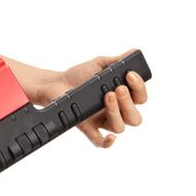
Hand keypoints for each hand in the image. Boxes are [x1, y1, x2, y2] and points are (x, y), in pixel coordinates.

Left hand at [32, 48, 147, 147]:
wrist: (56, 82)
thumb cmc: (79, 75)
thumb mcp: (99, 65)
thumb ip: (116, 61)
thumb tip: (133, 52)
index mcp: (122, 97)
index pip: (140, 98)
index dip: (139, 87)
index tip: (129, 74)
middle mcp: (115, 111)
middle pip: (134, 117)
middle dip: (129, 102)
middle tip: (117, 88)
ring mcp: (102, 121)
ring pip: (120, 127)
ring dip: (116, 112)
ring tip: (107, 95)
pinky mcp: (87, 127)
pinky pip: (100, 142)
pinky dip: (107, 143)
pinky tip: (111, 138)